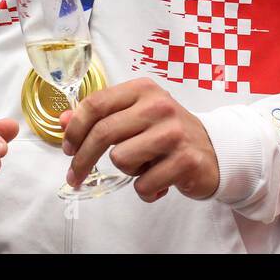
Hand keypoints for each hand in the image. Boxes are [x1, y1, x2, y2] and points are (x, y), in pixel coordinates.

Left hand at [60, 77, 219, 201]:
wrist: (215, 150)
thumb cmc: (169, 132)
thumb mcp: (135, 116)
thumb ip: (100, 116)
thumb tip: (63, 121)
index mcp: (144, 90)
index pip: (96, 103)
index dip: (75, 129)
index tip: (67, 148)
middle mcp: (159, 106)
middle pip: (103, 133)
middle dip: (83, 160)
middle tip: (75, 176)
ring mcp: (173, 133)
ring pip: (121, 159)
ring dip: (127, 171)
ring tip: (145, 166)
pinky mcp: (184, 161)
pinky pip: (143, 184)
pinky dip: (146, 189)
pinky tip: (159, 180)